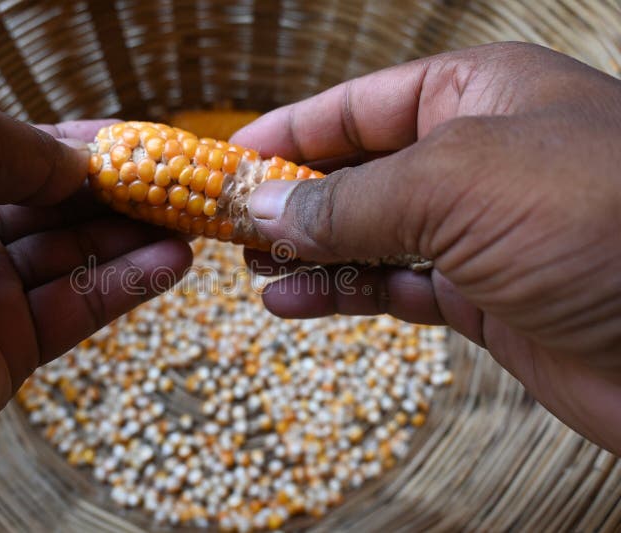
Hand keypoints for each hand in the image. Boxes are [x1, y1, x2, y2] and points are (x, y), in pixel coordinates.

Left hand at [0, 68, 191, 528]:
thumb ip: (23, 144)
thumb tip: (80, 161)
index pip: (22, 151)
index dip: (86, 146)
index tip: (146, 143)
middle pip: (55, 206)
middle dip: (122, 192)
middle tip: (186, 183)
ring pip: (72, 257)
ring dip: (136, 238)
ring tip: (196, 222)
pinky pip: (73, 310)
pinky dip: (126, 286)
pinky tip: (172, 263)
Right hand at [232, 43, 620, 454]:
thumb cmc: (601, 223)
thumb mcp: (454, 183)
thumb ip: (348, 199)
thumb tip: (258, 210)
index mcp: (477, 95)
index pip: (360, 105)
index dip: (290, 132)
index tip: (229, 160)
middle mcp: (477, 156)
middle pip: (359, 170)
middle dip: (291, 198)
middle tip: (228, 225)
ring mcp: (482, 231)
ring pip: (371, 234)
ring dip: (308, 252)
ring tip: (250, 269)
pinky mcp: (486, 297)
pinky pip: (395, 286)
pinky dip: (344, 294)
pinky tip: (293, 303)